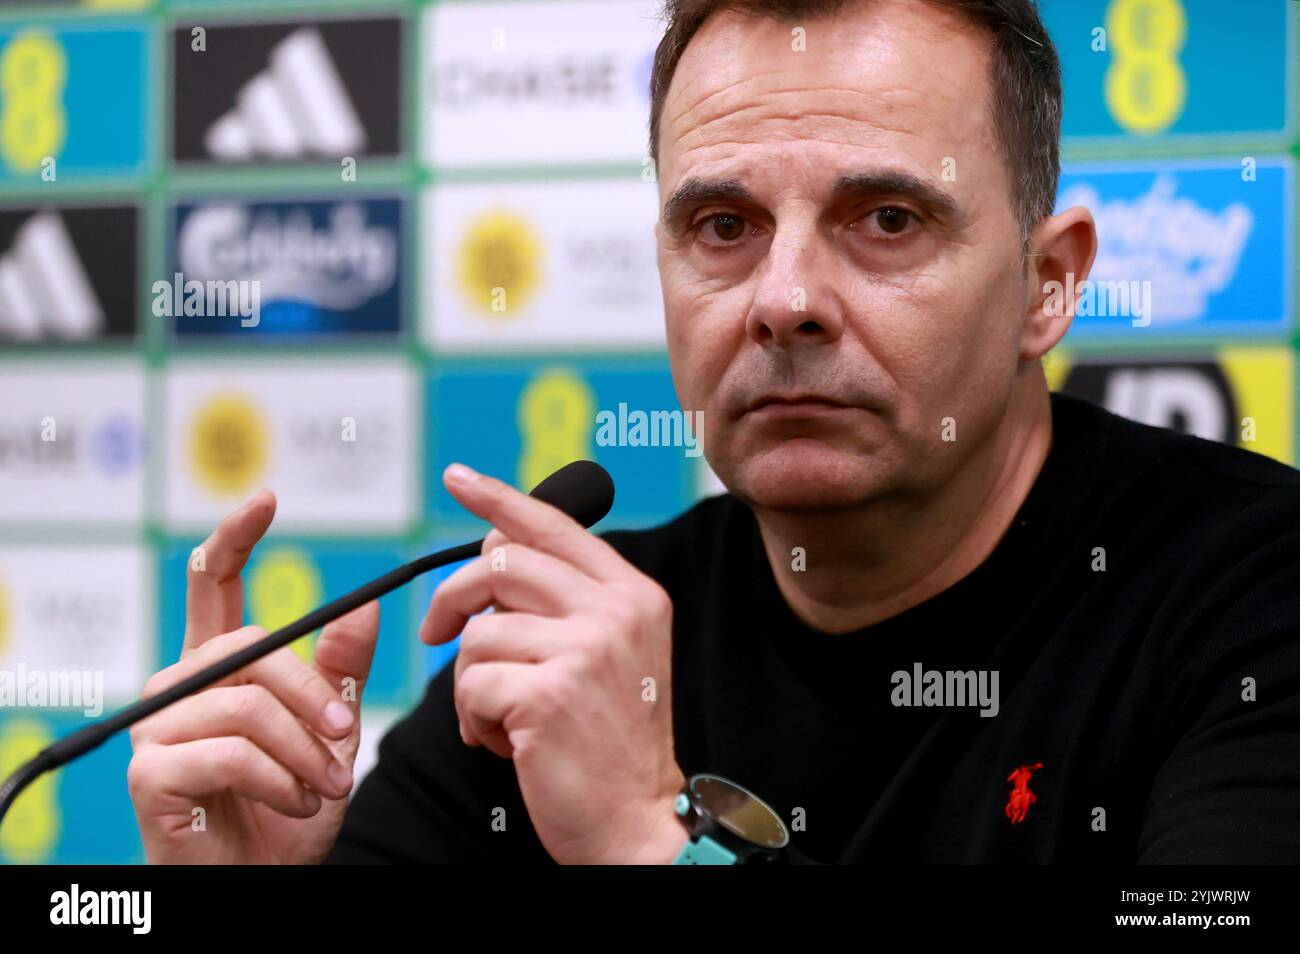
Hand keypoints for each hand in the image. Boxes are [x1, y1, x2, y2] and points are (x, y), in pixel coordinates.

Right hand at [127, 490, 379, 863]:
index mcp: (220, 667)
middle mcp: (179, 686)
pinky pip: (229, 753)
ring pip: (246, 706)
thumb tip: (366, 606)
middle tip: (348, 739)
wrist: (264, 879)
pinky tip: (293, 802)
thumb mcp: (330, 732)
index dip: (236, 538)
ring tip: (323, 785)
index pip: (217, 585)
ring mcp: (157, 729)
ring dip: (303, 751)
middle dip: (312, 694)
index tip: (266, 499)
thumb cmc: (289, 805)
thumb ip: (340, 670)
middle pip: (249, 648)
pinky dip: (277, 781)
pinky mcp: (150, 773)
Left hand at [420, 463, 687, 863]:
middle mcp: (616, 611)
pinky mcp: (549, 693)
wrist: (639, 822)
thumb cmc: (610, 742)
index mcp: (632, 594)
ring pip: (477, 631)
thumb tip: (493, 557)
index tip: (458, 477)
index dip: (500, 499)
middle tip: (435, 635)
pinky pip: (470, 682)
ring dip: (468, 680)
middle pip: (500, 566)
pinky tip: (504, 742)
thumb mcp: (609, 654)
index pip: (554, 525)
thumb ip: (566, 601)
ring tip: (499, 716)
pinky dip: (472, 718)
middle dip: (453, 601)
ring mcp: (586, 649)